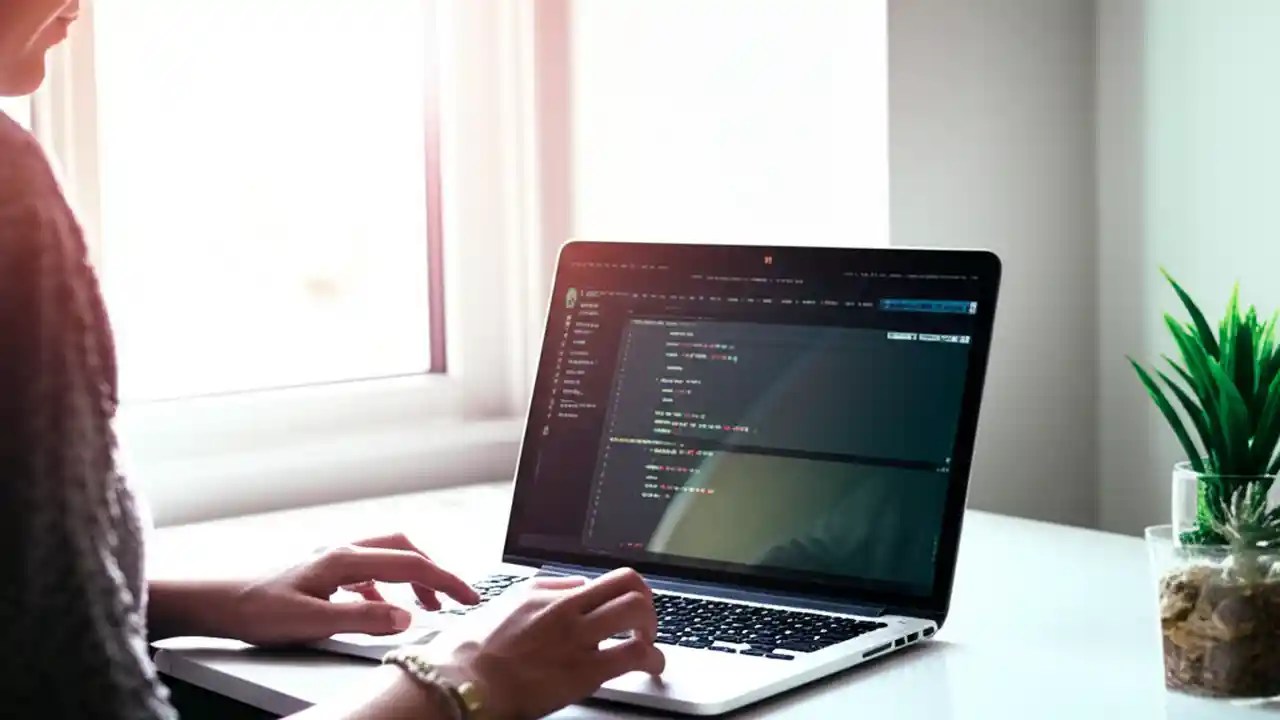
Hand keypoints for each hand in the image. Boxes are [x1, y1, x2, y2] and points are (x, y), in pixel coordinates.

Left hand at [229, 533, 480, 645]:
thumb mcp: (312, 622)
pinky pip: (369, 572)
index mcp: (345, 559)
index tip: (470, 597)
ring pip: (388, 558)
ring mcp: (332, 560)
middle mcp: (343, 552)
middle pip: (405, 549)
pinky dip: (388, 588)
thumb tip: (408, 617)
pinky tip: (383, 609)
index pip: (411, 565)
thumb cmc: (257, 610)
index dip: (447, 581)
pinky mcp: (323, 572)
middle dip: (435, 571)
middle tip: (455, 597)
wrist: (219, 603)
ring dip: (413, 578)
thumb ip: (362, 619)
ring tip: (427, 606)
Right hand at [424, 568, 665, 719]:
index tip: (623, 608)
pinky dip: (652, 658)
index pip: (600, 580)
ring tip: (648, 643)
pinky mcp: (584, 669)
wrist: (462, 682)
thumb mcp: (505, 604)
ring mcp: (577, 636)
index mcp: (547, 593)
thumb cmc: (472, 651)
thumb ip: (543, 592)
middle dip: (645, 601)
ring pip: (636, 610)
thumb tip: (572, 586)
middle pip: (628, 583)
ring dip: (652, 626)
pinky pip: (633, 654)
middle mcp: (566, 607)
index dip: (620, 595)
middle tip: (643, 621)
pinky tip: (652, 666)